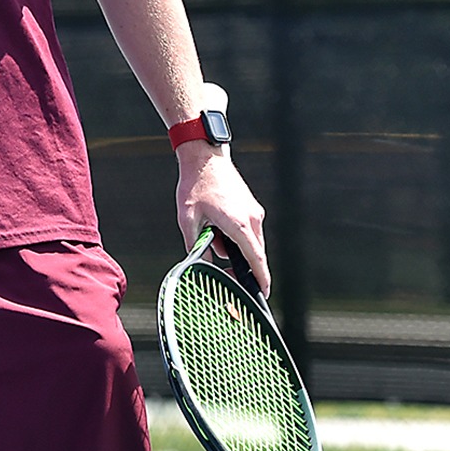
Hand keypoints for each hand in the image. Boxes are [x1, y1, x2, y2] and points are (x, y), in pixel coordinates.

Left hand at [175, 139, 270, 295]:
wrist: (205, 156)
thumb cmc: (194, 185)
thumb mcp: (187, 219)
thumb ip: (196, 243)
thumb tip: (201, 261)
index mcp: (239, 224)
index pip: (256, 260)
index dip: (260, 280)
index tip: (262, 294)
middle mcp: (252, 219)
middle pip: (253, 254)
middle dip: (237, 263)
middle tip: (221, 268)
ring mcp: (254, 212)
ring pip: (249, 242)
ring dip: (232, 245)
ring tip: (209, 228)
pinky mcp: (251, 207)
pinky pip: (247, 230)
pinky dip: (234, 234)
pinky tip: (215, 222)